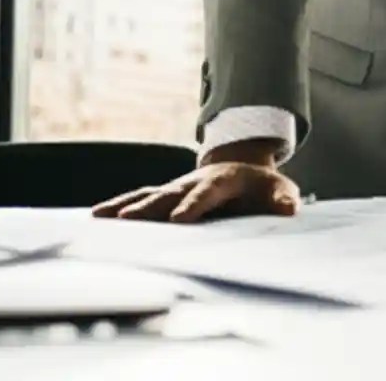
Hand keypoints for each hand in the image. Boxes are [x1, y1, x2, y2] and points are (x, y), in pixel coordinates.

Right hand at [91, 162, 300, 222]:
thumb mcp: (279, 189)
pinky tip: (97, 217)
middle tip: (129, 219)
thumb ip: (283, 199)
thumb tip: (289, 209)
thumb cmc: (262, 185)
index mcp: (224, 180)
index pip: (207, 193)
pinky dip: (119, 206)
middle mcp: (194, 182)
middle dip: (150, 206)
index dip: (194, 205)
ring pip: (148, 195)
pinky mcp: (166, 197)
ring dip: (125, 205)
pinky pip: (140, 200)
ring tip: (101, 217)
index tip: (180, 219)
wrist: (243, 166)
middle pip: (170, 193)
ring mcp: (177, 188)